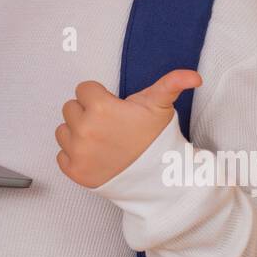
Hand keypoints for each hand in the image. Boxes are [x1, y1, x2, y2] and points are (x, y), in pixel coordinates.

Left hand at [55, 70, 202, 187]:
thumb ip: (172, 84)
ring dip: (77, 133)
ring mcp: (78, 152)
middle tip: (108, 125)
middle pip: (70, 108)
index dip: (99, 96)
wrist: (158, 180)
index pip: (83, 89)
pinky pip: (61, 154)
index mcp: (100, 107)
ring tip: (101, 140)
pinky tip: (95, 156)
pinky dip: (74, 155)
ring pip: (63, 130)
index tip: (112, 108)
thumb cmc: (156, 140)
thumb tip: (195, 77)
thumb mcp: (161, 106)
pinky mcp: (74, 171)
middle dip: (86, 113)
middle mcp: (85, 129)